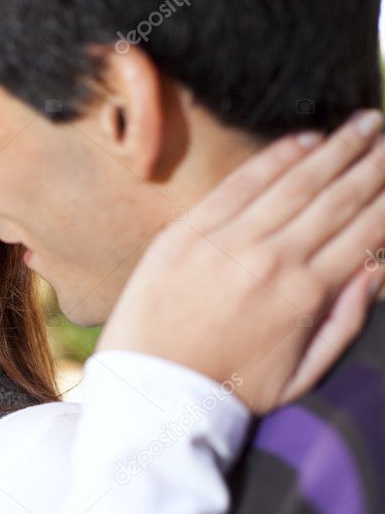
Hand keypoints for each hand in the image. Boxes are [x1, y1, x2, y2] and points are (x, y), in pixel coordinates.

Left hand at [98, 109, 384, 413]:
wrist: (152, 389)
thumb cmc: (230, 388)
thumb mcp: (302, 375)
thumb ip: (346, 322)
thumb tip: (377, 268)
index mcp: (307, 295)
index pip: (366, 230)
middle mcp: (273, 259)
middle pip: (337, 197)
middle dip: (373, 161)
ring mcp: (228, 241)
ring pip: (295, 182)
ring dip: (335, 148)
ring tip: (364, 124)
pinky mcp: (188, 231)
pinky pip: (240, 183)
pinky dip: (276, 157)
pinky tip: (304, 139)